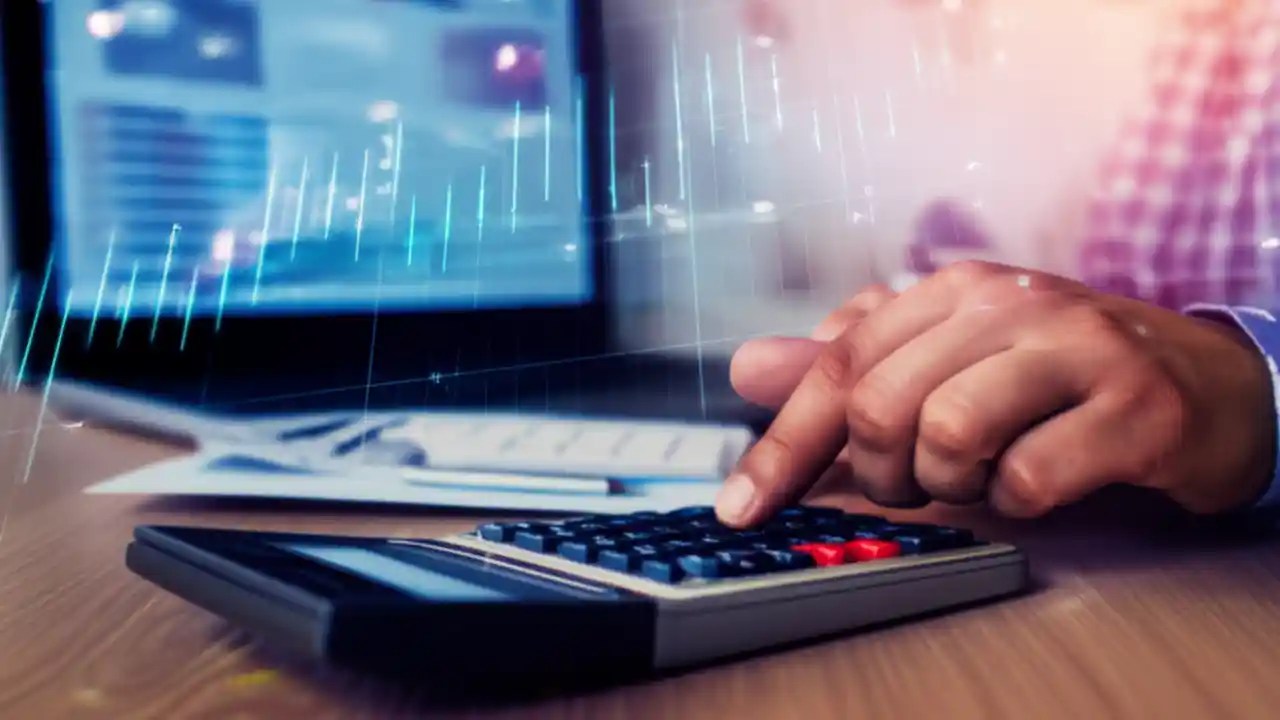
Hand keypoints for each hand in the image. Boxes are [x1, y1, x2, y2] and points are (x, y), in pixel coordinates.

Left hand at [717, 261, 1277, 525]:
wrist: (1208, 384)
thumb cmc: (1061, 376)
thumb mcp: (948, 360)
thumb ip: (851, 365)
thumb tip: (746, 368)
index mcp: (951, 290)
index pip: (836, 366)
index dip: (782, 445)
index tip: (743, 509)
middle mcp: (1008, 302)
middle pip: (879, 405)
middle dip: (883, 473)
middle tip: (922, 480)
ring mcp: (1076, 348)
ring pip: (947, 433)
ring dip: (950, 484)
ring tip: (984, 475)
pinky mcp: (1136, 405)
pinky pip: (1030, 477)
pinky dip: (1019, 502)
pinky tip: (1040, 482)